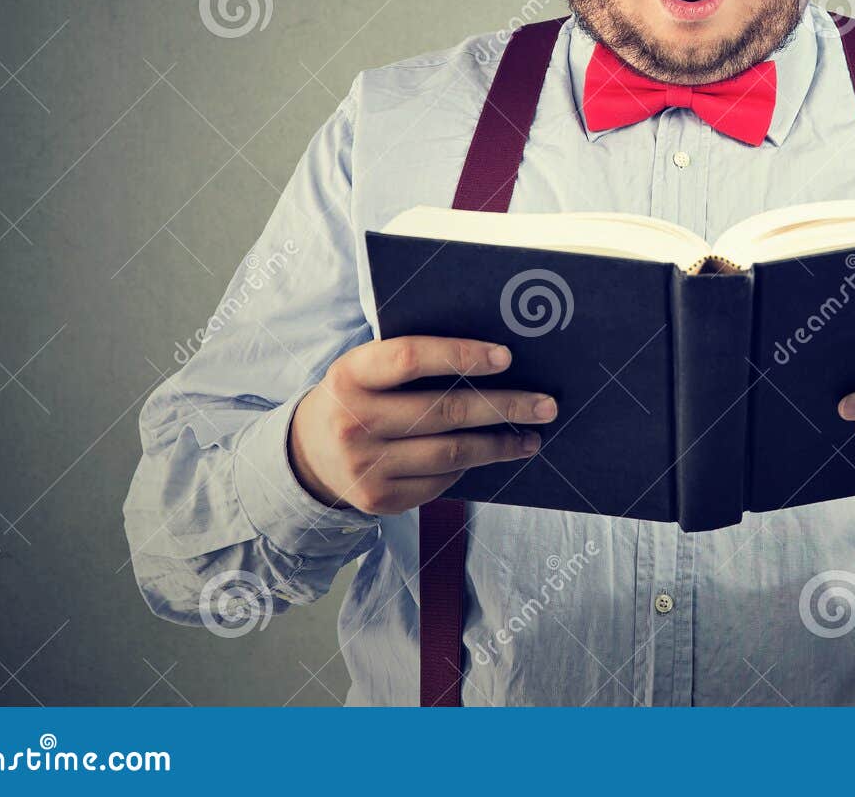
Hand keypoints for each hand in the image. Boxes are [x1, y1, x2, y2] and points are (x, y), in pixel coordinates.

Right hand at [288, 336, 555, 513]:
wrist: (308, 454)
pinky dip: (471, 466)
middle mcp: (352, 421)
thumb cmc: (358, 397)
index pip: (409, 358)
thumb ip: (413, 360)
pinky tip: (491, 454)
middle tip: (546, 404)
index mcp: (350, 374)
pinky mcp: (379, 500)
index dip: (460, 355)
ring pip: (451, 453)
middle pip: (443, 411)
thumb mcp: (366, 369)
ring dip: (500, 444)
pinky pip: (441, 481)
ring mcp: (365, 465)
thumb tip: (495, 358)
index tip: (506, 357)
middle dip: (503, 407)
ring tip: (532, 436)